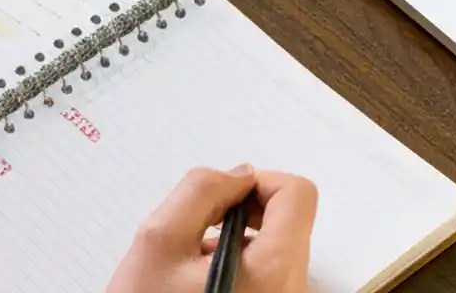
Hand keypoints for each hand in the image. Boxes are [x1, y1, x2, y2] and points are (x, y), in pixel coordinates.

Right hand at [107, 165, 317, 292]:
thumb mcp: (158, 241)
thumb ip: (201, 190)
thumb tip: (238, 175)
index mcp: (276, 270)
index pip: (297, 194)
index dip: (257, 183)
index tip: (222, 198)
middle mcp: (293, 291)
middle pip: (287, 223)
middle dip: (238, 217)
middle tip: (195, 236)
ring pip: (274, 252)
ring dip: (234, 246)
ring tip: (190, 269)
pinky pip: (267, 279)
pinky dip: (236, 271)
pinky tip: (197, 288)